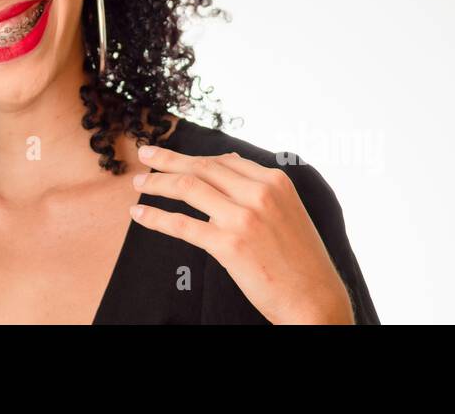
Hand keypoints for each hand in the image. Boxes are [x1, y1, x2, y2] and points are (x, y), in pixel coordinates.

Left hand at [131, 143, 353, 323]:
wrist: (315, 301)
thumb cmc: (301, 260)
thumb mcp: (288, 210)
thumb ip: (258, 186)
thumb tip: (227, 160)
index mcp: (274, 181)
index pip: (223, 160)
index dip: (193, 157)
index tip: (172, 156)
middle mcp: (259, 193)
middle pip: (202, 167)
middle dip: (168, 159)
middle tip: (145, 153)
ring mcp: (243, 218)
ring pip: (188, 187)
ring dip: (158, 183)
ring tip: (139, 184)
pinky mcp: (229, 245)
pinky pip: (183, 224)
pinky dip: (156, 217)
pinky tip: (140, 215)